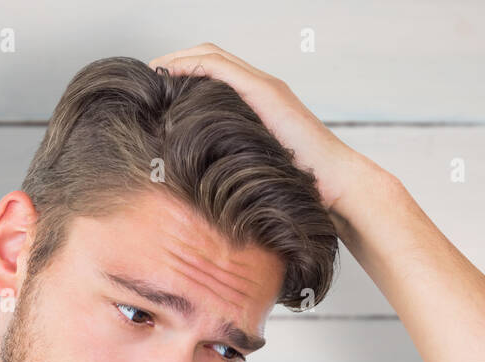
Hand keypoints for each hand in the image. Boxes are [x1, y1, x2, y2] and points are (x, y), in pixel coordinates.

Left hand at [147, 42, 366, 214]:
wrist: (335, 182)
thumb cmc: (298, 184)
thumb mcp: (255, 166)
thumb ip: (232, 157)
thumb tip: (196, 174)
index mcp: (259, 100)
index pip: (215, 71)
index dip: (184, 71)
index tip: (157, 86)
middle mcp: (262, 86)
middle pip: (210, 56)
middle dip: (176, 60)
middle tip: (149, 74)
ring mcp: (266, 87)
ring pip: (213, 56)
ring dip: (179, 59)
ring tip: (154, 72)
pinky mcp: (267, 93)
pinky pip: (221, 69)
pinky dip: (193, 66)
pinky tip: (171, 75)